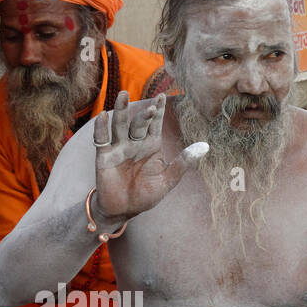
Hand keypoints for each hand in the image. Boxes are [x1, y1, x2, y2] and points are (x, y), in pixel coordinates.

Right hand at [93, 91, 206, 219]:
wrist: (124, 211)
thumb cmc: (145, 196)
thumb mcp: (168, 180)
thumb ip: (183, 163)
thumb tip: (206, 146)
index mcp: (151, 145)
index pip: (155, 123)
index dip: (159, 110)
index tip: (163, 97)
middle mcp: (134, 142)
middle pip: (139, 123)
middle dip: (144, 114)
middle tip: (151, 107)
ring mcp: (119, 148)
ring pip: (120, 125)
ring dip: (120, 110)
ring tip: (122, 95)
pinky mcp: (104, 156)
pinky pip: (102, 139)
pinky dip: (101, 128)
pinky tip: (102, 116)